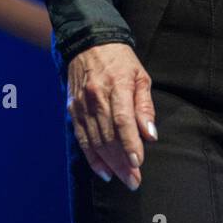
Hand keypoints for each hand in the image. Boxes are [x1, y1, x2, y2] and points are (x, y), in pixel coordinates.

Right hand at [66, 42, 157, 189]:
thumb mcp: (140, 76)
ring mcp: (81, 105)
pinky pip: (82, 139)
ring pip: (95, 141)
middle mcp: (95, 97)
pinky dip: (92, 158)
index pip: (122, 121)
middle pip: (108, 136)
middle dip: (122, 162)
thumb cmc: (120, 60)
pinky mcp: (72, 110)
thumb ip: (145, 106)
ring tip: (124, 179)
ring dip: (110, 164)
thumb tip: (150, 135)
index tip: (138, 163)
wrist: (88, 42)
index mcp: (115, 86)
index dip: (130, 144)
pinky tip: (104, 171)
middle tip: (134, 181)